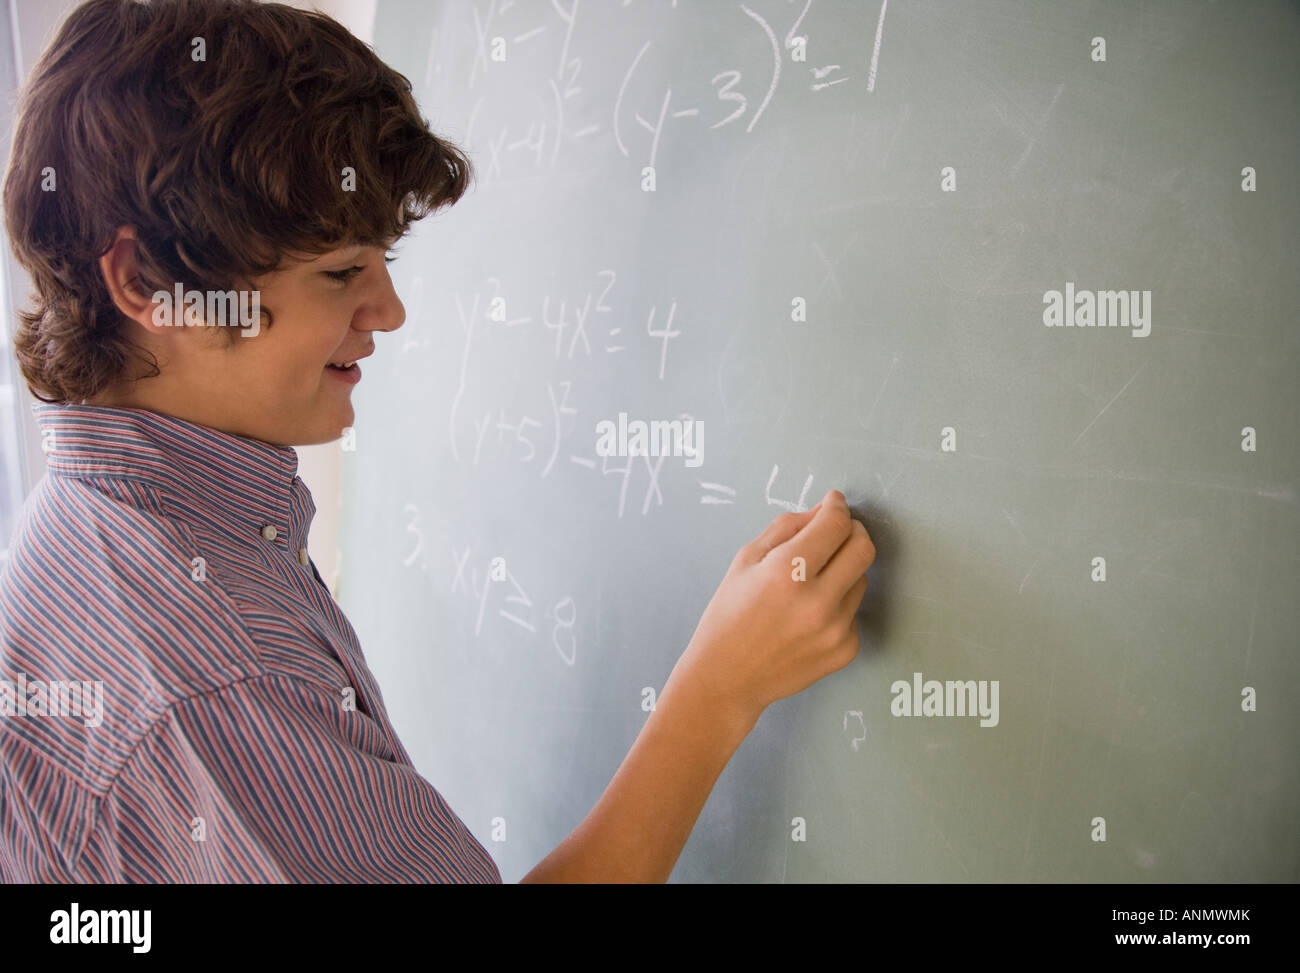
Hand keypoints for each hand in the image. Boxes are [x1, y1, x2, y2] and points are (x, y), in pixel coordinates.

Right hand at [667, 489, 875, 734]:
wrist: (727, 678)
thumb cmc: (729, 615)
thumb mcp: (746, 559)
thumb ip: (788, 527)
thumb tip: (824, 511)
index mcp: (787, 571)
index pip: (836, 524)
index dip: (837, 507)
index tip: (834, 503)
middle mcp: (818, 600)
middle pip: (864, 548)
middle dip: (853, 531)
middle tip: (836, 532)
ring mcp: (835, 629)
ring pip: (861, 579)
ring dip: (843, 570)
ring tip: (812, 583)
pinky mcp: (845, 650)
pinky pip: (854, 612)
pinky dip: (838, 605)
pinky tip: (808, 618)